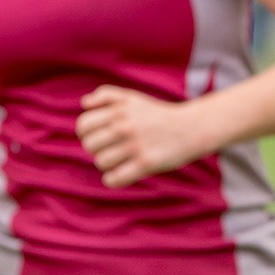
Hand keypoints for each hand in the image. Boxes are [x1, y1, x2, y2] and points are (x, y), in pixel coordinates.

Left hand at [76, 86, 202, 187]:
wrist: (191, 128)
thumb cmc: (157, 115)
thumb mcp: (133, 98)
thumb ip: (107, 94)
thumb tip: (84, 103)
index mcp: (119, 110)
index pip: (83, 125)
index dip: (86, 133)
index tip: (98, 136)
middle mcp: (125, 126)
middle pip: (89, 145)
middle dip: (97, 149)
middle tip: (111, 149)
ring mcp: (135, 146)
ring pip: (101, 162)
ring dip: (107, 164)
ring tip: (119, 160)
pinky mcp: (146, 164)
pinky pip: (115, 179)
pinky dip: (113, 180)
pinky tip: (120, 174)